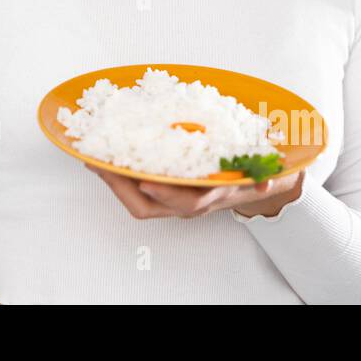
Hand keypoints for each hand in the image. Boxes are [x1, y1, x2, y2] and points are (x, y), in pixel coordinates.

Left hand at [84, 163, 305, 219]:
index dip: (164, 193)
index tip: (145, 182)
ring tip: (95, 157)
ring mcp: (174, 198)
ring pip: (137, 199)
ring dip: (115, 179)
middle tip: (100, 163)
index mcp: (209, 198)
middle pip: (147, 206)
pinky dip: (120, 172)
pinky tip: (107, 154)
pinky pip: (136, 186)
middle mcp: (187, 203)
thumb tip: (265, 183)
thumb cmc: (255, 172)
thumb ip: (262, 178)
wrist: (258, 181)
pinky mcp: (165, 188)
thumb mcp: (261, 172)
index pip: (183, 202)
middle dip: (120, 186)